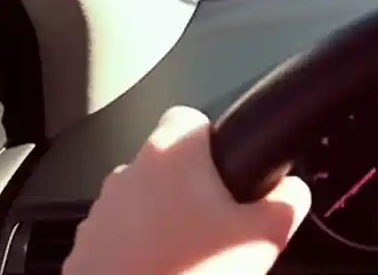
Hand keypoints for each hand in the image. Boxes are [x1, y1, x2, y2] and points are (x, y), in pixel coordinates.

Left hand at [63, 106, 309, 274]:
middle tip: (215, 227)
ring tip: (187, 258)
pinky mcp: (84, 249)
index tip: (227, 173)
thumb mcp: (264, 238)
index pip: (191, 118)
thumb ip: (287, 200)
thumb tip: (292, 190)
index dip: (214, 143)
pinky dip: (136, 249)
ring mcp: (100, 212)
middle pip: (167, 163)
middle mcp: (128, 172)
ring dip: (161, 219)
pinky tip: (160, 272)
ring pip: (141, 200)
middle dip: (190, 188)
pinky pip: (118, 236)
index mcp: (171, 155)